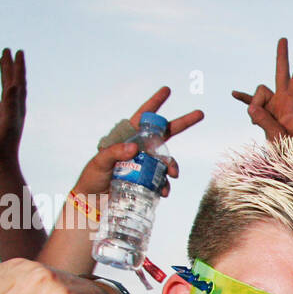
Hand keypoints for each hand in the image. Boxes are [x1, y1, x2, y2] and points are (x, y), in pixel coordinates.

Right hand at [0, 48, 25, 166]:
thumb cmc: (3, 145)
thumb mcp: (7, 122)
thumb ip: (11, 104)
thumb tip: (14, 85)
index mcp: (18, 106)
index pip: (19, 81)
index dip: (19, 66)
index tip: (19, 51)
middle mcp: (13, 107)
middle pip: (13, 80)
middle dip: (11, 64)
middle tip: (9, 49)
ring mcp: (4, 111)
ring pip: (3, 87)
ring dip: (2, 72)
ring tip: (0, 58)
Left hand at [72, 87, 201, 198]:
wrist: (94, 203)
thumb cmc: (92, 178)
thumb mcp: (100, 162)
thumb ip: (115, 153)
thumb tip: (135, 147)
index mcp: (127, 138)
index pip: (143, 117)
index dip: (155, 103)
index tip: (167, 90)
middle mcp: (140, 149)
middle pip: (165, 134)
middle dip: (183, 123)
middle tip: (200, 113)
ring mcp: (146, 165)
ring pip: (167, 160)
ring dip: (173, 166)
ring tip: (173, 175)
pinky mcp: (149, 181)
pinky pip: (162, 181)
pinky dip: (165, 185)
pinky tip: (163, 191)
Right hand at [231, 37, 292, 140]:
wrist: (286, 157)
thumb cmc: (289, 148)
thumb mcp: (279, 136)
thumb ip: (265, 121)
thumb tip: (251, 109)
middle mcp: (283, 100)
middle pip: (281, 73)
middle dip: (282, 57)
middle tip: (284, 39)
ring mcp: (272, 104)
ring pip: (257, 94)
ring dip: (254, 108)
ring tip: (258, 124)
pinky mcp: (262, 111)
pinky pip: (249, 102)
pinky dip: (243, 98)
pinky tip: (234, 93)